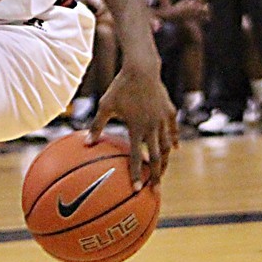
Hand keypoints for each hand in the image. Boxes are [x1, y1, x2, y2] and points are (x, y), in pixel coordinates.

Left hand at [89, 61, 177, 189]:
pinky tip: (174, 150)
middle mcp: (152, 127)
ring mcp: (163, 120)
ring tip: (164, 174)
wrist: (142, 69)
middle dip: (157, 177)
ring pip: (168, 147)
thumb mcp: (105, 105)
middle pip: (157, 158)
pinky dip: (174, 142)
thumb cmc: (120, 87)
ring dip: (166, 162)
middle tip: (155, 192)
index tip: (137, 189)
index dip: (137, 174)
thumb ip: (97, 125)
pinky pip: (173, 131)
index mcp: (137, 128)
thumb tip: (86, 143)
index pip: (137, 157)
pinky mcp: (169, 112)